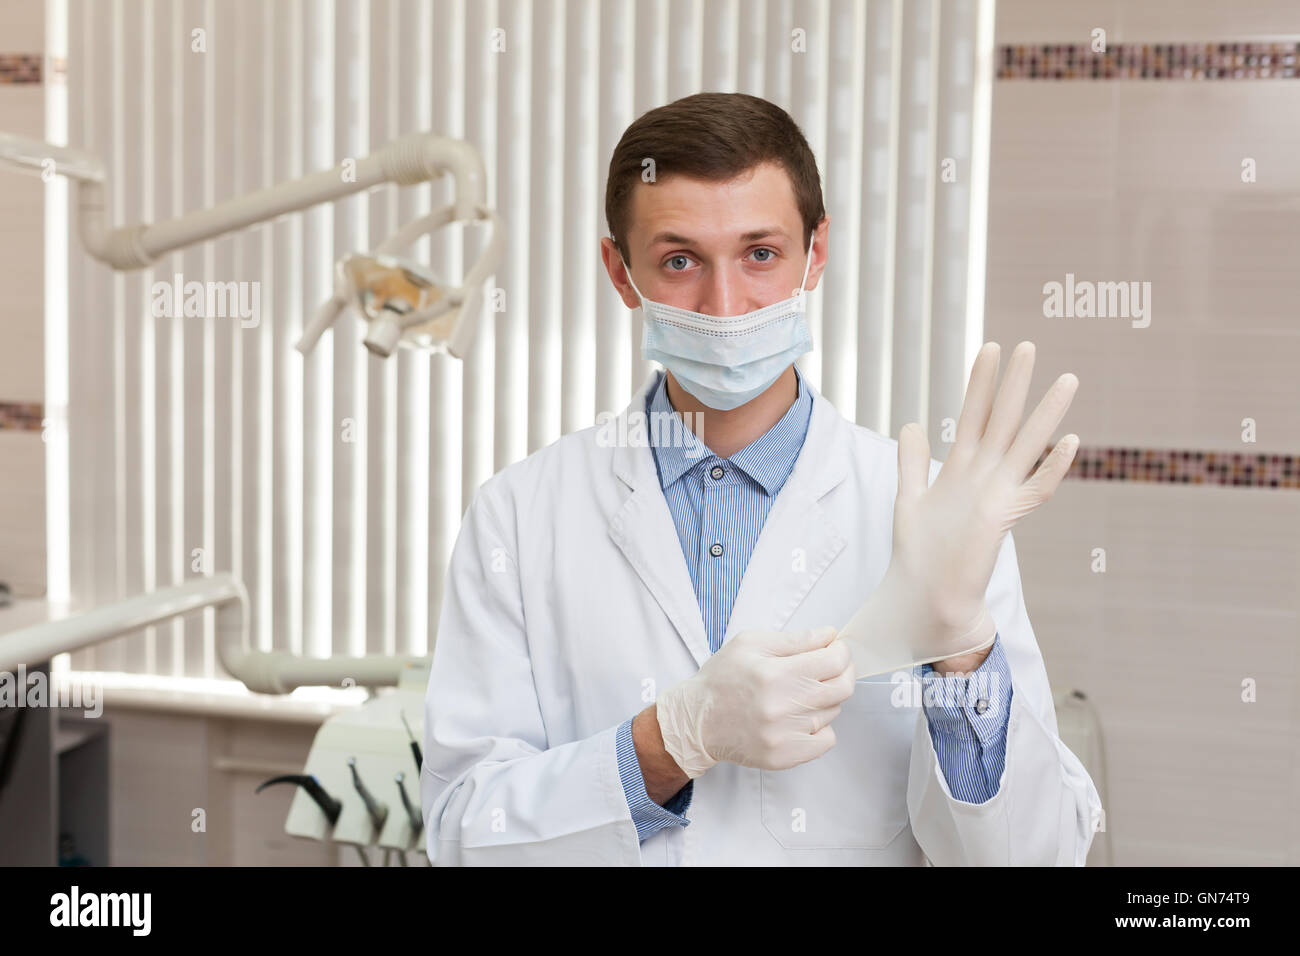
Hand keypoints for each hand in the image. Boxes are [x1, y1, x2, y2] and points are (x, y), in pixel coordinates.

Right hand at [655, 626, 854, 777]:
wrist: (696, 721)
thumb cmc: (721, 680)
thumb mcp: (750, 643)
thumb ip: (794, 639)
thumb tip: (829, 635)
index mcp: (774, 673)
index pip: (834, 661)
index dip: (841, 651)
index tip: (836, 649)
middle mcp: (782, 706)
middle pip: (842, 688)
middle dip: (843, 672)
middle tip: (831, 667)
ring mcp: (784, 735)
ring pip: (833, 712)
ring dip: (825, 699)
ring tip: (801, 693)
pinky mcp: (784, 756)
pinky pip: (826, 740)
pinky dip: (821, 727)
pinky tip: (801, 717)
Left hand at [840, 341, 1079, 676]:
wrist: (925, 596)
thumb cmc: (919, 553)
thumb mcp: (910, 497)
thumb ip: (912, 462)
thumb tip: (913, 424)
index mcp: (961, 469)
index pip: (974, 415)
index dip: (981, 382)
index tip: (990, 346)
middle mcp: (983, 477)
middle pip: (1002, 420)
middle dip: (1014, 384)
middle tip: (1028, 345)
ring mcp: (996, 496)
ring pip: (1025, 446)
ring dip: (1046, 414)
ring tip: (1067, 379)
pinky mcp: (1002, 520)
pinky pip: (1035, 490)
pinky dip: (1052, 468)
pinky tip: (1069, 442)